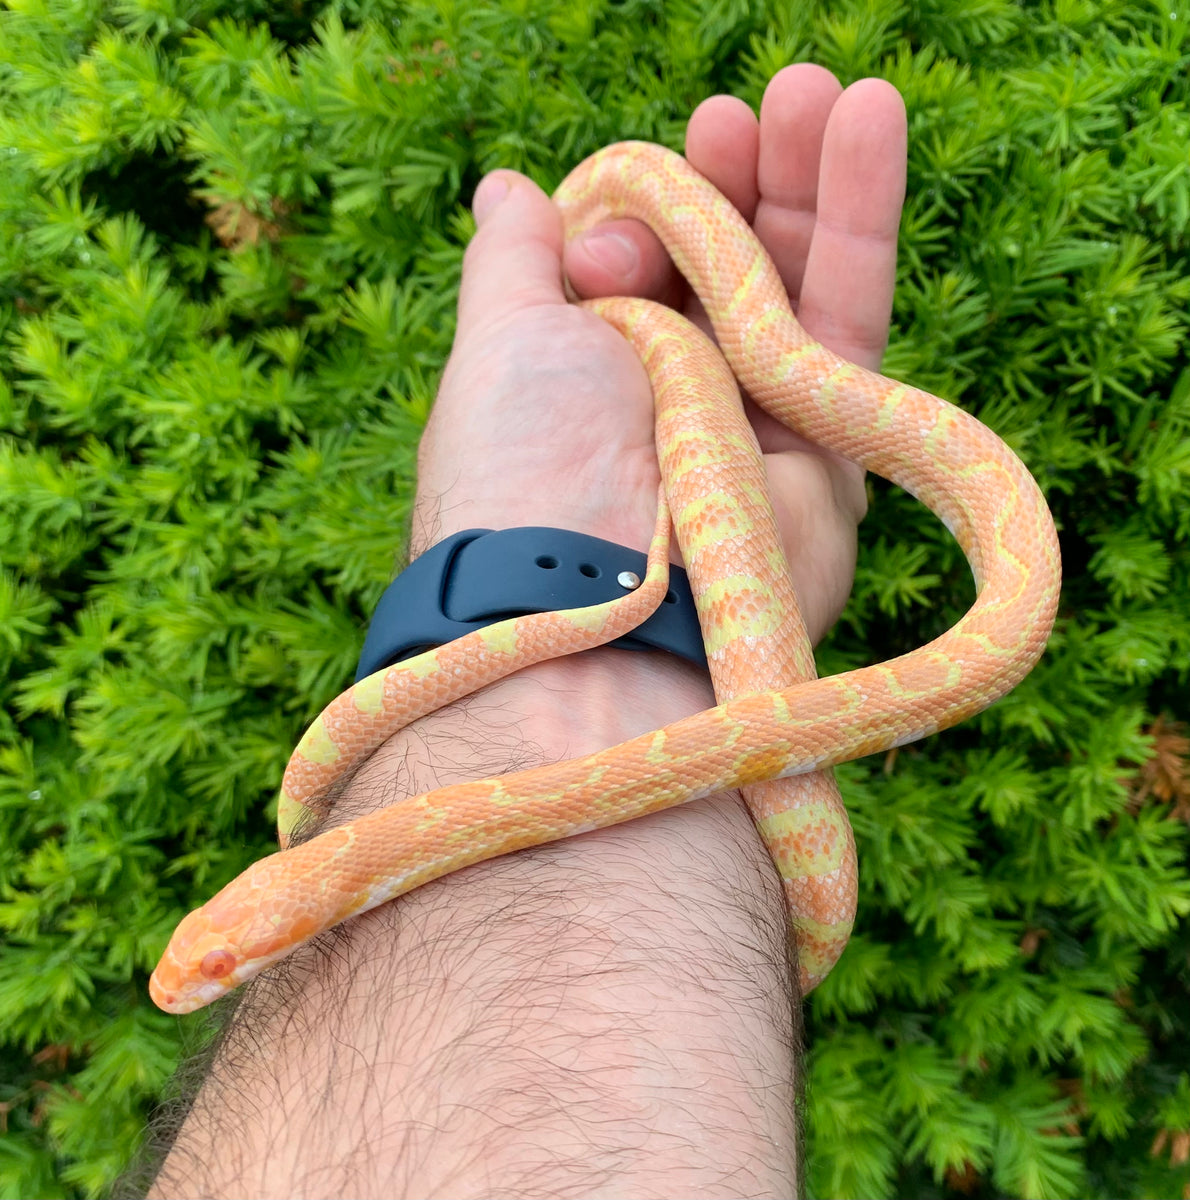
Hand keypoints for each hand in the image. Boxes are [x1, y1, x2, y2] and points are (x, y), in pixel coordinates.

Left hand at [416, 64, 905, 660]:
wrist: (600, 621)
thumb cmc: (525, 475)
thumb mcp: (501, 343)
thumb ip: (516, 263)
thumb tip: (511, 190)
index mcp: (589, 386)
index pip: (638, 270)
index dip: (648, 208)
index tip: (649, 172)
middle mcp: (674, 410)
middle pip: (723, 272)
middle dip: (741, 181)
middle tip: (759, 103)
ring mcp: (756, 432)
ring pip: (797, 286)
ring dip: (812, 182)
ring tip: (832, 90)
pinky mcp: (833, 455)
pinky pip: (853, 324)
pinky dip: (864, 221)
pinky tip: (868, 125)